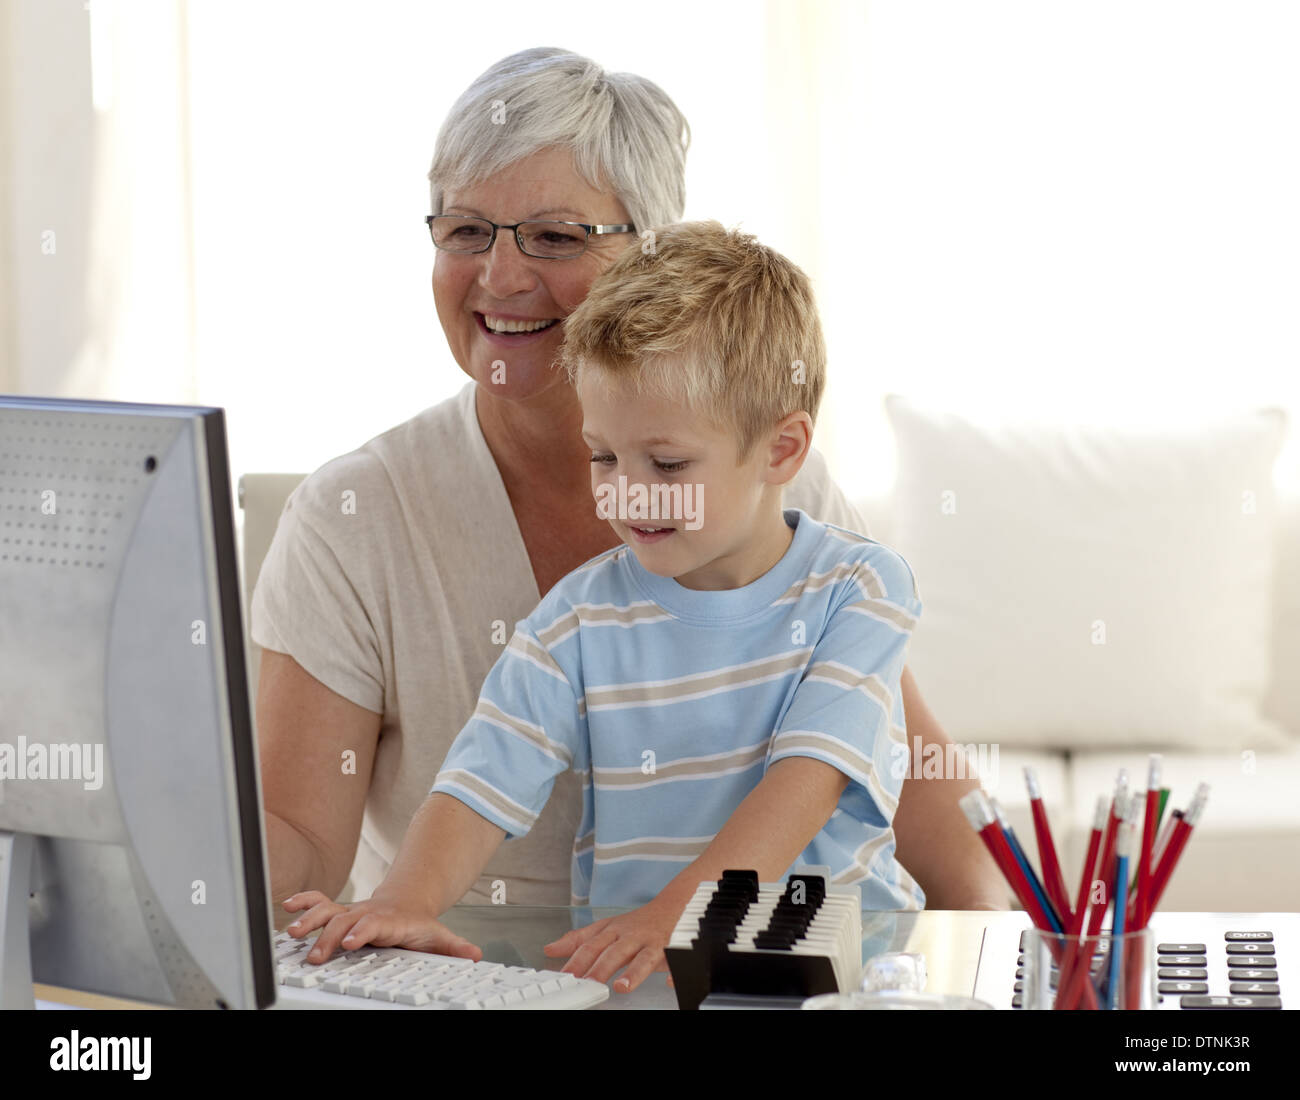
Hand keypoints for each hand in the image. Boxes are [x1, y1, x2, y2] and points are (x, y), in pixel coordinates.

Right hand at [282, 889, 481, 964]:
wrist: (407, 901)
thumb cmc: (418, 924)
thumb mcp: (438, 935)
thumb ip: (454, 947)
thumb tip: (475, 955)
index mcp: (388, 921)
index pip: (374, 925)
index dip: (362, 932)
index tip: (351, 943)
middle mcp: (367, 914)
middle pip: (345, 922)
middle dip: (329, 937)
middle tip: (316, 955)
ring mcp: (352, 911)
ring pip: (328, 910)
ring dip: (310, 920)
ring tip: (293, 933)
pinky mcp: (340, 911)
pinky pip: (320, 901)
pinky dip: (304, 902)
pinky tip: (288, 907)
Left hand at [542, 896, 680, 993]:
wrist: (674, 906)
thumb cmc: (636, 923)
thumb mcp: (606, 927)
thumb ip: (579, 939)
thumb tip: (550, 949)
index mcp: (613, 931)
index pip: (592, 945)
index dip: (578, 960)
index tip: (565, 975)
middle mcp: (631, 936)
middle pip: (615, 951)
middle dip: (601, 967)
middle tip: (589, 983)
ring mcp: (653, 943)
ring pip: (644, 957)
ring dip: (634, 971)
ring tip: (622, 986)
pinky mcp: (674, 949)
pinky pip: (676, 962)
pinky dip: (675, 971)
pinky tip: (669, 982)